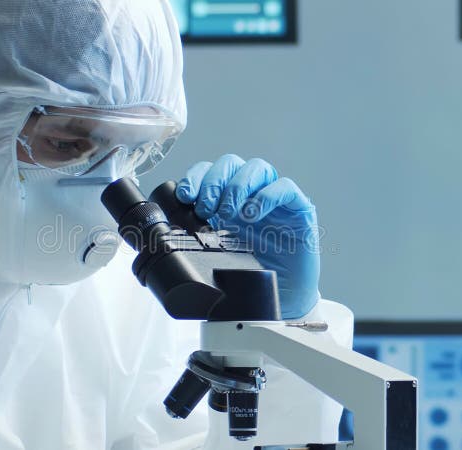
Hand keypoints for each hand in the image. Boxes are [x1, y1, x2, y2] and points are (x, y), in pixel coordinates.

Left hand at [176, 154, 320, 318]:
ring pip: (257, 168)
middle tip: (205, 209)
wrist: (283, 297)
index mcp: (227, 200)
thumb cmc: (250, 273)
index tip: (185, 196)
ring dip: (237, 187)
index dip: (196, 177)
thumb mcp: (215, 253)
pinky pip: (284, 187)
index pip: (209, 172)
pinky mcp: (298, 208)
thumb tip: (162, 234)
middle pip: (231, 164)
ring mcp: (274, 199)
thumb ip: (195, 237)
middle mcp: (251, 194)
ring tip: (228, 214)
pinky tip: (252, 214)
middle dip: (213, 182)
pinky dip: (266, 196)